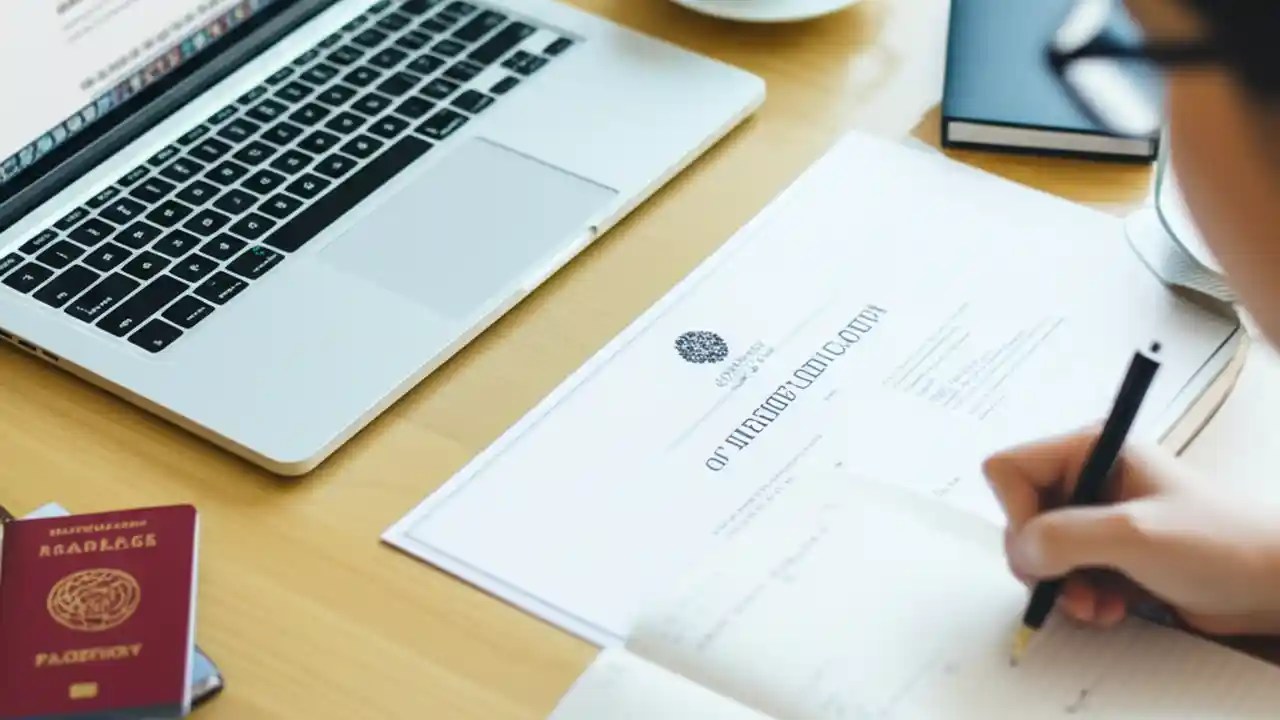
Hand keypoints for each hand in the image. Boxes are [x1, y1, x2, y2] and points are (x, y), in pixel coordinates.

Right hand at [983, 430, 1279, 636]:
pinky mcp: (1111, 553)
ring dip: (1062, 587)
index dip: (1017, 512)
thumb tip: (1020, 553)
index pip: (1010, 470)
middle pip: (1021, 517)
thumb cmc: (1218, 543)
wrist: (1274, 584)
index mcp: (1090, 450)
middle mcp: (1088, 479)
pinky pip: (1066, 575)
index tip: (1047, 547)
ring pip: (1041, 553)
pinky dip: (1080, 597)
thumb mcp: (1134, 534)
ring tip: (1095, 606)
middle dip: (1042, 561)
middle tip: (1070, 587)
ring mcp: (1099, 518)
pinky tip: (1110, 608)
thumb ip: (1064, 537)